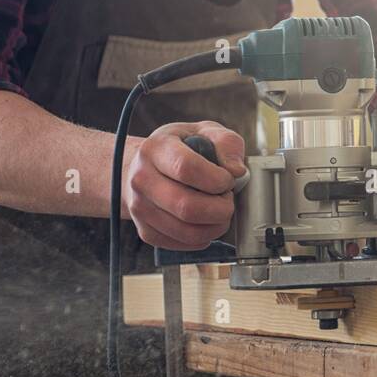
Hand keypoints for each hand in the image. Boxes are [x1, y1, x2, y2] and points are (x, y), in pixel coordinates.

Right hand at [124, 121, 245, 249]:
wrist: (144, 167)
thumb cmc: (181, 148)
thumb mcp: (205, 132)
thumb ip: (226, 143)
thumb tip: (236, 170)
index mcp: (156, 149)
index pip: (185, 168)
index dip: (215, 179)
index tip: (228, 180)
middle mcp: (141, 179)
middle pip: (185, 206)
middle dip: (220, 208)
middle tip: (228, 200)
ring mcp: (139, 207)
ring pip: (185, 230)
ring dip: (215, 226)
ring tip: (220, 211)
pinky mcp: (145, 230)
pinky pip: (180, 243)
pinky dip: (203, 238)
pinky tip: (206, 223)